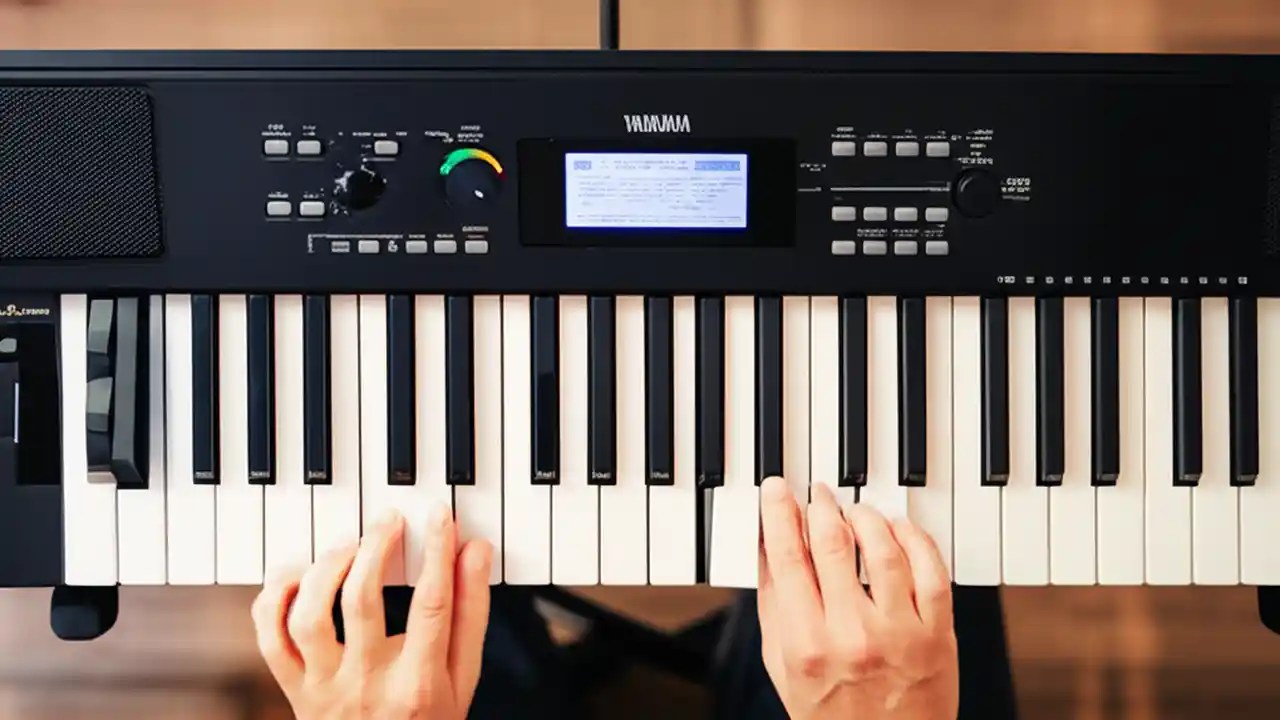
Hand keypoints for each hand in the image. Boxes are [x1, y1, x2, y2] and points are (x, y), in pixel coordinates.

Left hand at [252, 507, 492, 719]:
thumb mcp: (462, 678)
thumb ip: (470, 613)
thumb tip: (474, 553)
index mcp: (418, 685)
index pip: (430, 605)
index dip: (437, 554)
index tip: (439, 518)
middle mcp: (367, 686)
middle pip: (362, 602)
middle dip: (376, 548)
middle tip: (388, 521)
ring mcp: (324, 689)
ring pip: (309, 617)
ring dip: (327, 569)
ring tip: (348, 546)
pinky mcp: (295, 689)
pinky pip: (270, 638)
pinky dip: (277, 598)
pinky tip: (301, 576)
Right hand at [757, 477, 958, 719]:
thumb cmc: (829, 712)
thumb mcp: (782, 663)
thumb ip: (773, 601)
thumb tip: (766, 542)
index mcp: (805, 644)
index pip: (788, 557)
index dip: (780, 513)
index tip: (778, 490)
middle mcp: (851, 636)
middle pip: (833, 544)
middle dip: (821, 506)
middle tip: (818, 493)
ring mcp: (898, 634)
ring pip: (882, 548)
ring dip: (865, 516)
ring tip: (855, 510)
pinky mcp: (937, 635)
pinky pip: (930, 569)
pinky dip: (913, 538)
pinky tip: (897, 530)